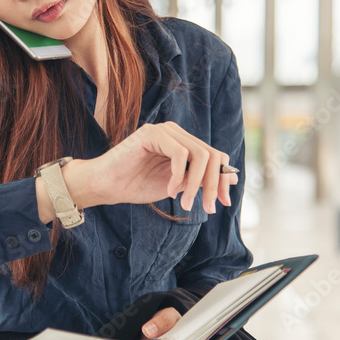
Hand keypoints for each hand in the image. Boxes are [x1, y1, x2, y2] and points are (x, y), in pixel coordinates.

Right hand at [70, 122, 237, 213]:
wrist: (105, 185)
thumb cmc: (136, 184)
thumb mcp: (177, 186)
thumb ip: (201, 179)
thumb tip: (233, 178)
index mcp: (184, 143)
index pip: (216, 156)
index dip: (223, 179)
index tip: (223, 202)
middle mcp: (176, 133)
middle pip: (212, 154)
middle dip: (213, 184)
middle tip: (208, 208)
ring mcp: (164, 131)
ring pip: (199, 153)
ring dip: (196, 184)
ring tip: (186, 203)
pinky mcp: (151, 134)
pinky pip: (179, 153)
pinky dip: (179, 175)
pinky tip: (170, 190)